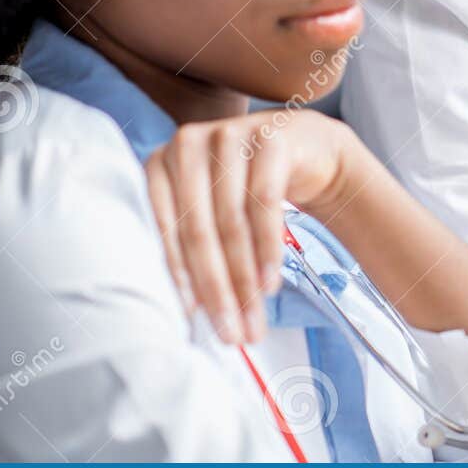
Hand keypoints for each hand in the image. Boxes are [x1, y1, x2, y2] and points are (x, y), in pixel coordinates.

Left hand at [144, 109, 367, 345]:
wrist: (307, 149)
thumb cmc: (249, 189)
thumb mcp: (211, 208)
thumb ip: (191, 244)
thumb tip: (189, 315)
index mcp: (160, 163)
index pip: (165, 229)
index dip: (178, 278)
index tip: (192, 321)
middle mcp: (187, 143)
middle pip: (198, 229)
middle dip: (216, 287)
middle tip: (231, 332)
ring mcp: (229, 135)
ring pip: (232, 221)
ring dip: (245, 278)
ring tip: (255, 317)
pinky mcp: (269, 137)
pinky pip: (266, 202)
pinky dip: (268, 248)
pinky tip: (271, 281)